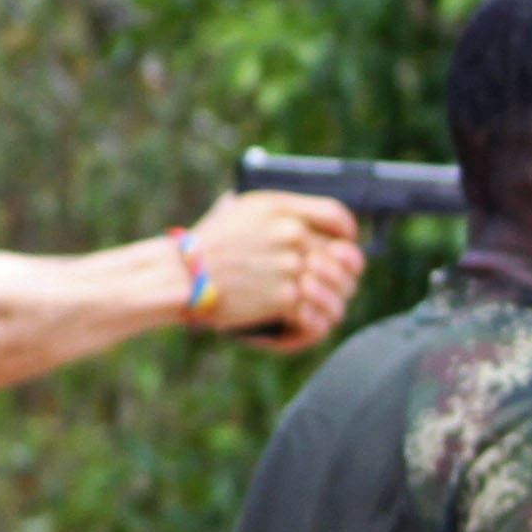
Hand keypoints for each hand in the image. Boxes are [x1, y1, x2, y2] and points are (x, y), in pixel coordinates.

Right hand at [180, 192, 367, 346]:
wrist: (181, 275)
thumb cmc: (206, 245)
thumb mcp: (238, 210)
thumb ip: (275, 211)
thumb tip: (304, 219)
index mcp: (281, 207)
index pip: (338, 216)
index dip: (349, 235)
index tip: (346, 246)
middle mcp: (290, 233)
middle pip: (344, 257)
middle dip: (342, 275)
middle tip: (333, 286)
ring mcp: (289, 265)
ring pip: (337, 289)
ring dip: (333, 303)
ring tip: (323, 309)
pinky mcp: (283, 296)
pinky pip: (317, 314)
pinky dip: (313, 324)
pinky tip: (305, 324)